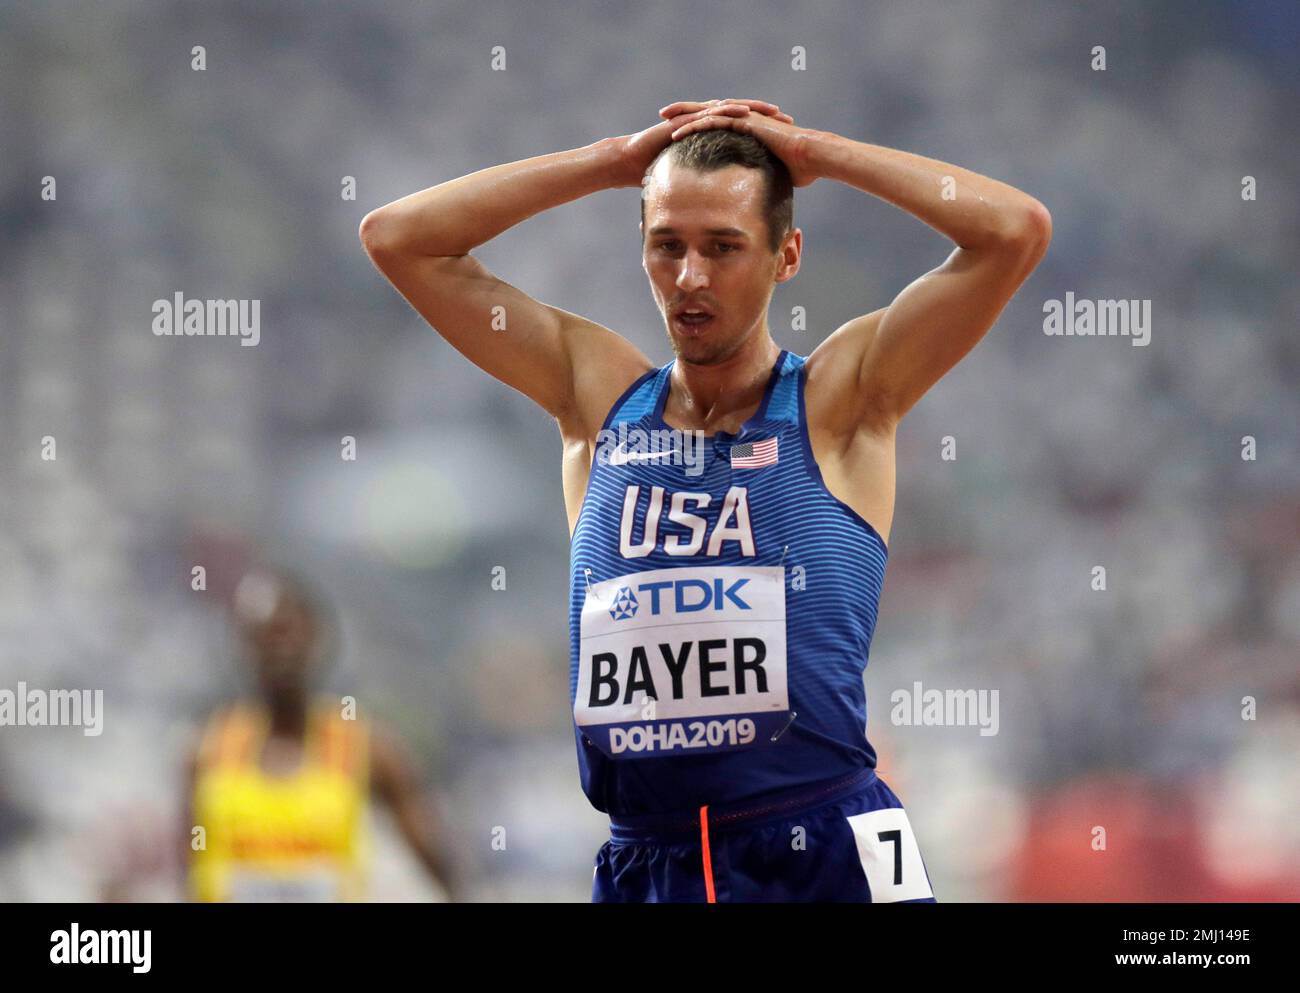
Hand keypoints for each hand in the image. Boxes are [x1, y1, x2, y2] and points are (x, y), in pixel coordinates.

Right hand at [606, 100, 798, 188]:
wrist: (629, 164)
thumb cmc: (657, 176)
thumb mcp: (690, 184)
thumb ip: (707, 191)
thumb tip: (724, 214)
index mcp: (710, 138)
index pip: (742, 133)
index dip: (763, 134)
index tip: (787, 140)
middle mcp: (705, 124)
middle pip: (741, 116)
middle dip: (765, 117)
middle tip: (789, 121)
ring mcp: (694, 119)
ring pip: (728, 109)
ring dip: (752, 109)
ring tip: (772, 112)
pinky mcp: (684, 119)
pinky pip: (708, 113)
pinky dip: (726, 111)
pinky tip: (742, 112)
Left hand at [658, 98, 818, 187]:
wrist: (812, 156)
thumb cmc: (799, 169)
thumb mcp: (773, 174)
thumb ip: (761, 178)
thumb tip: (757, 197)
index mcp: (747, 128)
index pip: (716, 123)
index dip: (696, 125)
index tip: (677, 130)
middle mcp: (743, 119)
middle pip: (706, 112)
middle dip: (683, 113)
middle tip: (662, 116)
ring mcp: (744, 119)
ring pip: (706, 113)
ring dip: (683, 115)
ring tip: (663, 119)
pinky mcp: (745, 122)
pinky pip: (714, 122)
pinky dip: (694, 126)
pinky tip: (678, 132)